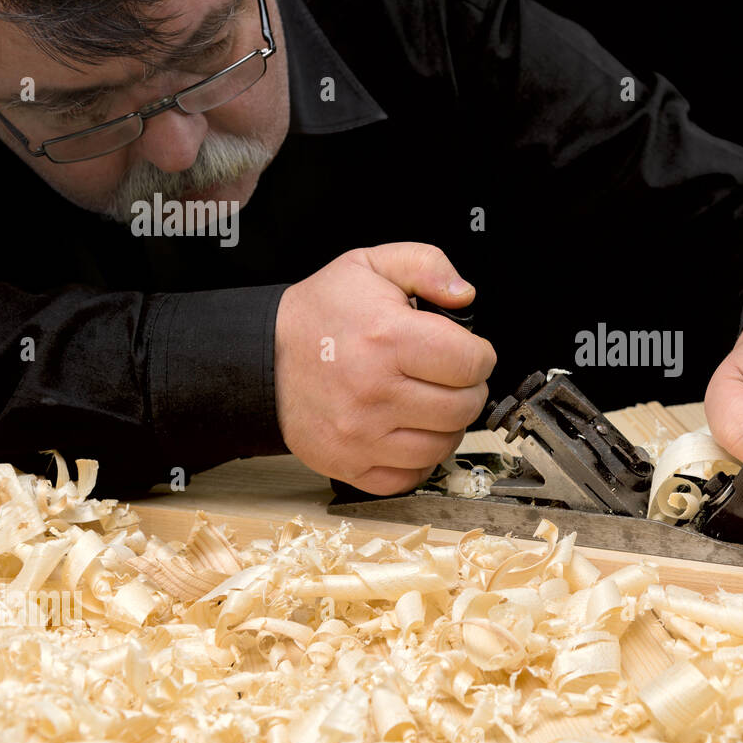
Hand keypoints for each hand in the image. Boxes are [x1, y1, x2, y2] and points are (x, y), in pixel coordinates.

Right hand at [274, 243, 496, 495]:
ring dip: (448, 425)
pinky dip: (419, 458)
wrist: (262, 358)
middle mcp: (374, 391)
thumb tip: (464, 295)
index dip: (480, 355)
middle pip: (463, 408)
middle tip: (452, 377)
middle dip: (469, 389)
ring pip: (442, 445)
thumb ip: (427, 265)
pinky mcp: (348, 463)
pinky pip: (409, 476)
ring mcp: (360, 434)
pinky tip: (411, 431)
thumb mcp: (371, 265)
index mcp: (386, 338)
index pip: (470, 363)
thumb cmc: (320, 315)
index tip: (470, 353)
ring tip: (432, 402)